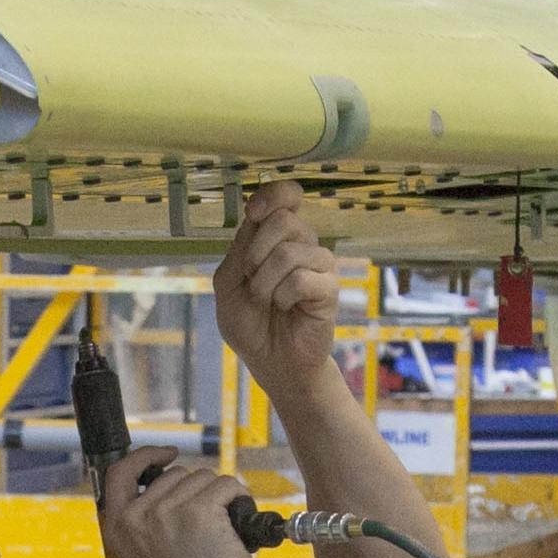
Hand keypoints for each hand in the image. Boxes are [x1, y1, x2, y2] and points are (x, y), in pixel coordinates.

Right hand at [102, 449, 260, 557]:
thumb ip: (142, 526)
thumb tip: (156, 491)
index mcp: (119, 528)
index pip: (119, 473)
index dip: (144, 458)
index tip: (166, 455)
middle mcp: (138, 516)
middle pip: (175, 474)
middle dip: (197, 491)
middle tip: (208, 525)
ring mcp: (168, 510)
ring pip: (203, 478)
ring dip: (219, 497)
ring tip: (221, 531)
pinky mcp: (199, 509)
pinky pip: (226, 485)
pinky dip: (239, 499)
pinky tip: (237, 525)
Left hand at [213, 182, 341, 389]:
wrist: (271, 362)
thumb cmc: (250, 324)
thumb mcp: (227, 284)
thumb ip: (239, 249)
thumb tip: (255, 217)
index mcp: (276, 236)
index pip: (286, 195)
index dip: (273, 195)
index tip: (254, 213)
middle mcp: (302, 244)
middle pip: (284, 220)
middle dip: (255, 255)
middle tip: (252, 280)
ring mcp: (319, 265)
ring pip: (289, 252)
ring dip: (264, 282)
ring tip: (266, 301)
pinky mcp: (329, 289)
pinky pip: (301, 279)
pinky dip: (282, 297)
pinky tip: (285, 308)